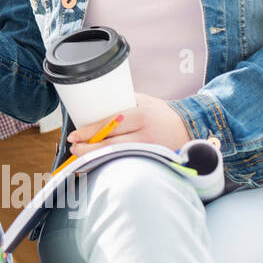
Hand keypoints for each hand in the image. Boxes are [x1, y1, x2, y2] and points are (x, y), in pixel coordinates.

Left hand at [65, 94, 191, 156]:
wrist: (188, 127)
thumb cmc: (161, 112)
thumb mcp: (143, 100)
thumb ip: (121, 102)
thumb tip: (94, 105)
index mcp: (141, 116)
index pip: (111, 125)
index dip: (90, 132)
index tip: (74, 135)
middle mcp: (145, 135)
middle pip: (111, 145)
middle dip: (88, 148)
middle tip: (74, 146)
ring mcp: (149, 150)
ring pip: (117, 156)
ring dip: (96, 156)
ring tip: (81, 153)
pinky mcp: (150, 159)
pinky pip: (126, 161)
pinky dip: (110, 161)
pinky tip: (98, 160)